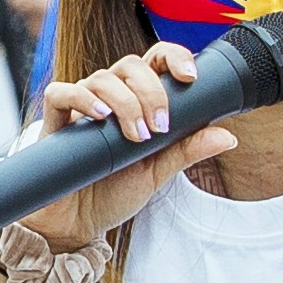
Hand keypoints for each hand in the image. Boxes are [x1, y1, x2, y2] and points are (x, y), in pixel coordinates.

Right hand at [13, 47, 236, 248]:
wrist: (76, 225)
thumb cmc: (113, 194)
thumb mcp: (157, 173)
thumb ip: (187, 151)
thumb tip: (228, 136)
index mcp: (136, 101)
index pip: (154, 61)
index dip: (173, 57)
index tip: (190, 78)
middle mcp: (109, 97)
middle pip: (130, 65)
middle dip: (151, 92)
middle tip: (159, 128)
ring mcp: (80, 107)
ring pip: (101, 78)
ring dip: (125, 103)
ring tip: (135, 137)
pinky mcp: (54, 122)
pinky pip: (60, 93)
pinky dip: (81, 98)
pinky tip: (100, 117)